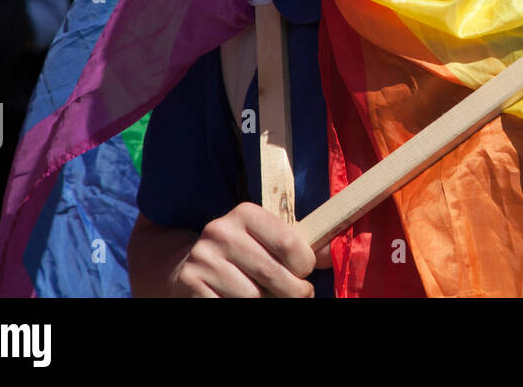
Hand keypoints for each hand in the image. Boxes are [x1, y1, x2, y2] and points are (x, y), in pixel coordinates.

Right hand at [169, 202, 331, 297]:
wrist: (188, 266)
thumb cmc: (243, 253)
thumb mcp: (269, 240)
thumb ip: (302, 245)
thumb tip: (334, 253)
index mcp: (245, 213)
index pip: (289, 244)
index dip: (305, 266)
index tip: (304, 273)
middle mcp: (220, 232)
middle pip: (274, 275)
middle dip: (294, 292)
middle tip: (298, 294)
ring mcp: (203, 260)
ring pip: (254, 298)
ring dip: (269, 303)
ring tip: (268, 296)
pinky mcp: (190, 286)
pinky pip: (231, 307)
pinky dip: (245, 309)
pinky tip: (244, 300)